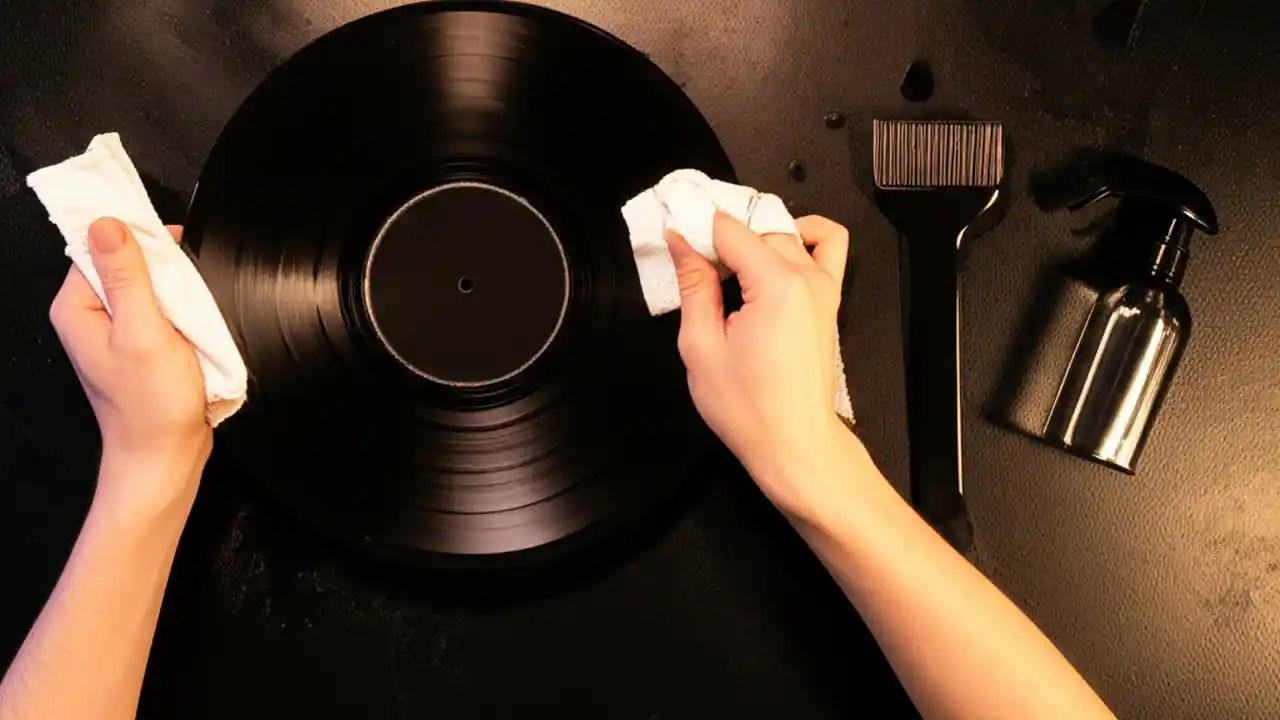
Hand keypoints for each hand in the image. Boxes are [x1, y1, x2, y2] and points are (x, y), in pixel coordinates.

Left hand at [49, 218, 209, 508]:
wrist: (165, 455)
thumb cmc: (153, 403)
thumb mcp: (143, 331)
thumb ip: (127, 277)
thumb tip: (106, 223)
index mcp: (77, 307)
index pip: (98, 247)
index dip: (135, 237)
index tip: (171, 241)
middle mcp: (89, 315)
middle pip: (123, 263)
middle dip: (160, 267)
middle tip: (188, 285)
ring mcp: (113, 331)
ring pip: (145, 285)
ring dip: (174, 290)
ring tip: (192, 309)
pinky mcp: (138, 343)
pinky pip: (158, 309)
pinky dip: (179, 309)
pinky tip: (193, 323)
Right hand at [667, 212, 854, 515]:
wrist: (794, 444)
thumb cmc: (747, 408)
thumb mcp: (701, 346)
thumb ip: (693, 285)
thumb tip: (680, 240)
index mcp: (776, 285)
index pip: (729, 229)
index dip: (696, 231)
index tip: (675, 243)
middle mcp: (807, 278)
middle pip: (756, 229)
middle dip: (721, 240)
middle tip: (694, 271)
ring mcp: (824, 286)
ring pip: (786, 233)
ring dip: (755, 239)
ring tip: (729, 270)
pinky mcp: (830, 299)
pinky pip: (827, 245)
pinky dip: (803, 236)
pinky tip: (772, 256)